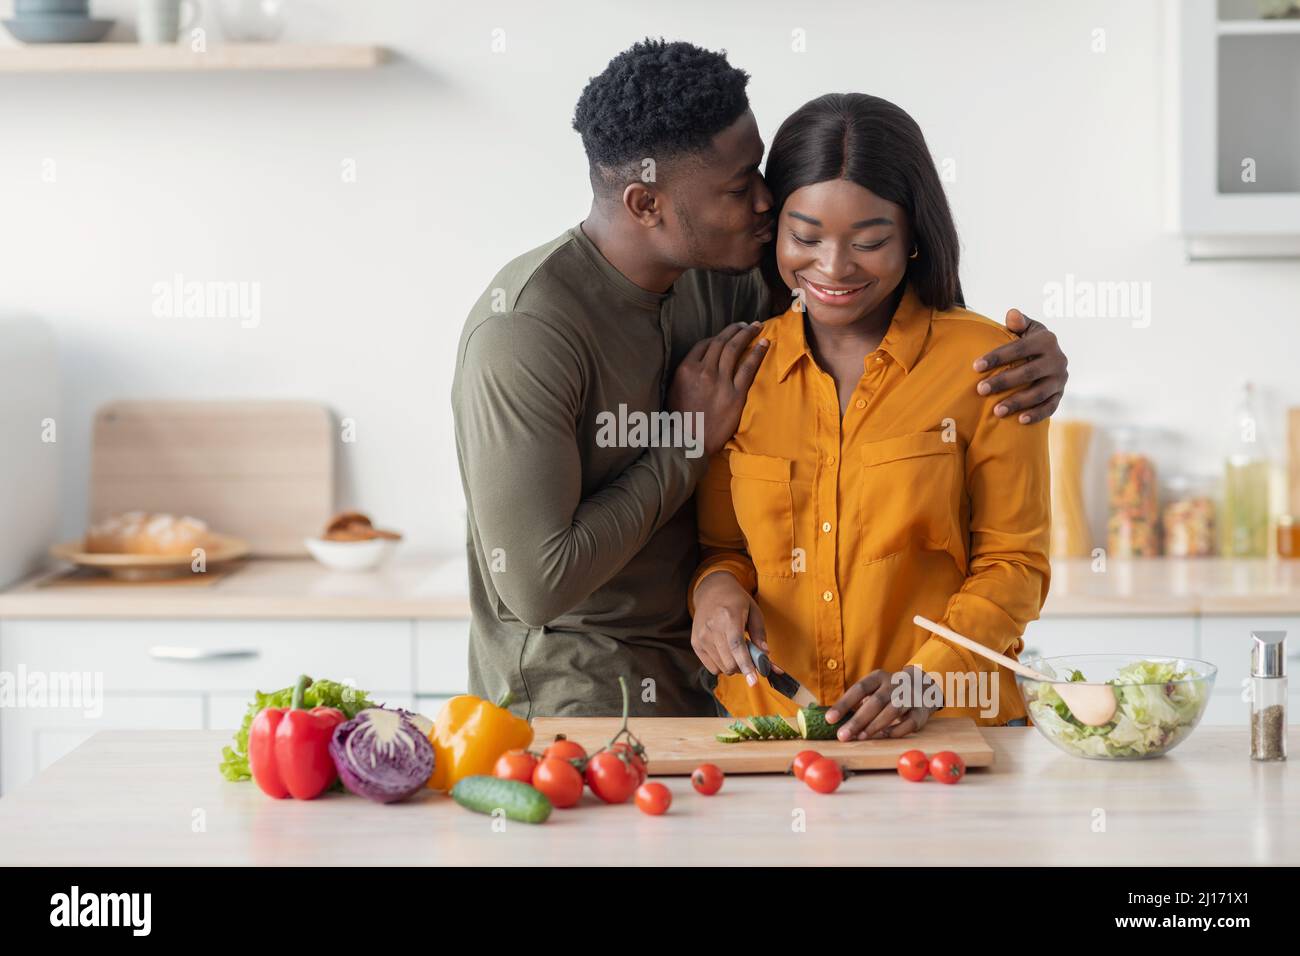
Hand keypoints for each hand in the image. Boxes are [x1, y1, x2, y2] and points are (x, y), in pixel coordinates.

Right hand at [669, 322, 769, 456]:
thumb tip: (696, 364)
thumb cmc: (679, 421)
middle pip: (721, 342)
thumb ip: (684, 375)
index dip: (717, 337)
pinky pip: (749, 368)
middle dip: (734, 329)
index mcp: (686, 369)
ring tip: (756, 326)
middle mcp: (703, 371)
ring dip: (747, 334)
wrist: (688, 443)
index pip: (704, 345)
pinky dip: (757, 353)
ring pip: (735, 349)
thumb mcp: (673, 392)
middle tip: (744, 324)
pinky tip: (764, 343)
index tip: (726, 334)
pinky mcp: (735, 394)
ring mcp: (720, 382)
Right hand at [690, 571, 771, 685]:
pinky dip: (722, 665)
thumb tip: (765, 655)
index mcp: (729, 616)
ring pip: (722, 668)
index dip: (746, 664)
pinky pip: (712, 668)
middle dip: (744, 667)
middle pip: (729, 662)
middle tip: (751, 658)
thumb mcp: (754, 610)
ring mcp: (701, 636)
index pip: (736, 645)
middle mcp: (712, 627)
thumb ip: (759, 633)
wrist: (711, 591)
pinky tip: (725, 651)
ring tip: (737, 651)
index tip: (754, 680)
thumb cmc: (736, 601)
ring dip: (734, 666)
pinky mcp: (695, 643)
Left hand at [824, 666, 941, 740]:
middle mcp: (894, 684)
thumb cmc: (888, 692)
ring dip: (875, 726)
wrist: (923, 685)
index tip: (829, 719)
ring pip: (892, 711)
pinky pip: (909, 723)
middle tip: (842, 736)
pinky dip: (896, 731)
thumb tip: (834, 721)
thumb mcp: (874, 689)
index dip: (843, 704)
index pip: (858, 689)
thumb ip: (857, 702)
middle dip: (857, 721)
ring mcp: (909, 697)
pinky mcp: (921, 711)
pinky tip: (883, 736)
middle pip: (875, 702)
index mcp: (878, 677)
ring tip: (860, 737)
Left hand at [971, 309, 1067, 423]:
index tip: (975, 366)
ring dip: (1017, 402)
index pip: (1019, 348)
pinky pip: (1050, 407)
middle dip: (1003, 382)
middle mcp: (1058, 359)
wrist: (1048, 359)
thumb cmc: (1027, 342)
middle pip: (1028, 372)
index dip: (997, 357)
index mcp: (1047, 340)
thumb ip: (1018, 323)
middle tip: (980, 389)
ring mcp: (1060, 379)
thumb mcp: (1025, 329)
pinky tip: (1020, 420)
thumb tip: (1012, 314)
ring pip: (1039, 393)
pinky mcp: (1060, 395)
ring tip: (996, 411)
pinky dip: (1037, 414)